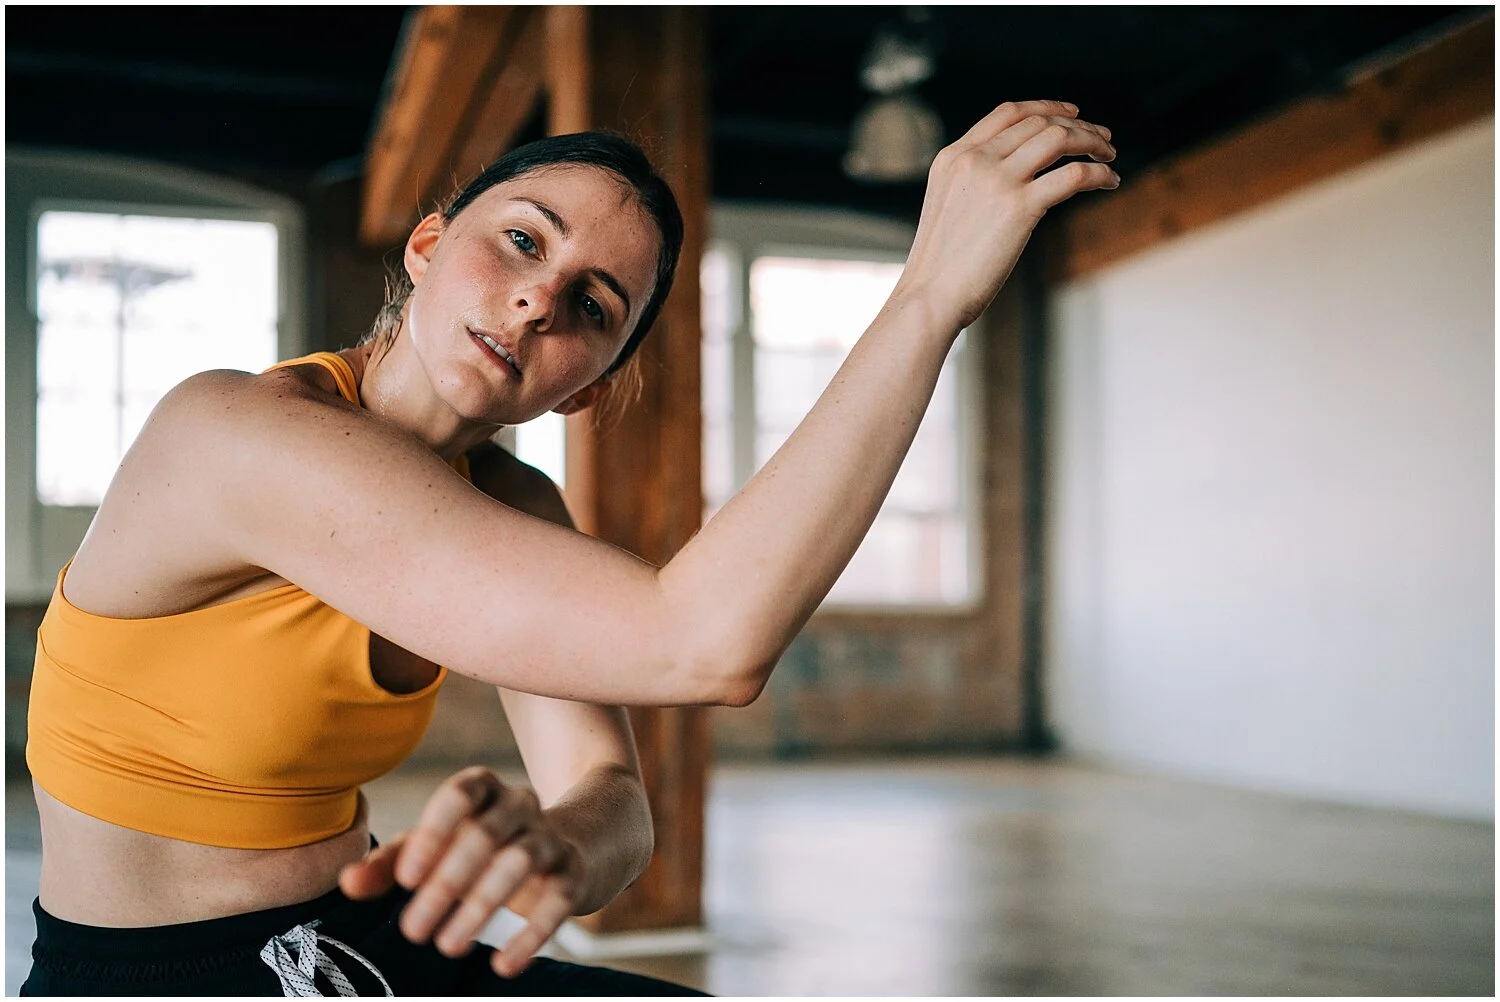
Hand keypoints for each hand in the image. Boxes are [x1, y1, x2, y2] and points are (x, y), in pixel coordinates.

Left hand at [339, 766, 585, 976]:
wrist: (564, 848)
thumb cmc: (480, 848)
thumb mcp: (435, 848)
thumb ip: (391, 864)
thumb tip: (347, 882)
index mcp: (483, 789)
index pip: (460, 794)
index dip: (434, 832)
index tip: (406, 879)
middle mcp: (519, 804)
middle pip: (486, 835)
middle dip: (446, 886)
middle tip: (413, 931)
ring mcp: (549, 837)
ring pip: (520, 862)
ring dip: (481, 907)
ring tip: (448, 946)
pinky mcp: (572, 873)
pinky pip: (558, 899)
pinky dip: (531, 934)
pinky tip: (504, 964)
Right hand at [896, 100, 1118, 332]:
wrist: (930, 296)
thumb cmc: (940, 267)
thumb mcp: (947, 207)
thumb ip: (974, 184)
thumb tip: (1015, 182)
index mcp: (954, 157)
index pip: (1007, 114)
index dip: (1046, 108)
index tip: (1072, 114)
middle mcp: (975, 160)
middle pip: (1039, 123)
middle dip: (1078, 127)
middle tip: (1102, 141)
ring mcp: (997, 181)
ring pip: (1059, 139)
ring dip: (1092, 143)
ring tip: (1109, 157)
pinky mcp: (1019, 207)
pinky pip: (1073, 175)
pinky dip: (1098, 174)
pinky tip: (1109, 182)